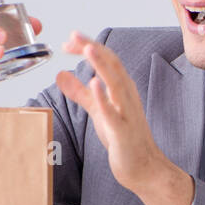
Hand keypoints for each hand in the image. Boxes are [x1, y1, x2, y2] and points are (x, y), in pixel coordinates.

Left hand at [56, 32, 193, 204]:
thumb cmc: (123, 139)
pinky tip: (94, 84)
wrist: (144, 168)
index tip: (69, 40)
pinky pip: (113, 112)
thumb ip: (80, 93)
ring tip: (88, 49)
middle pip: (112, 65)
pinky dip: (104, 97)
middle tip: (74, 36)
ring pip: (116, 84)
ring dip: (101, 65)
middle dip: (94, 48)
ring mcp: (127, 113)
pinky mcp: (123, 131)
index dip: (88, 47)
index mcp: (121, 89)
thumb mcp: (98, 111)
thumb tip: (61, 74)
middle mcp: (127, 96)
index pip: (106, 60)